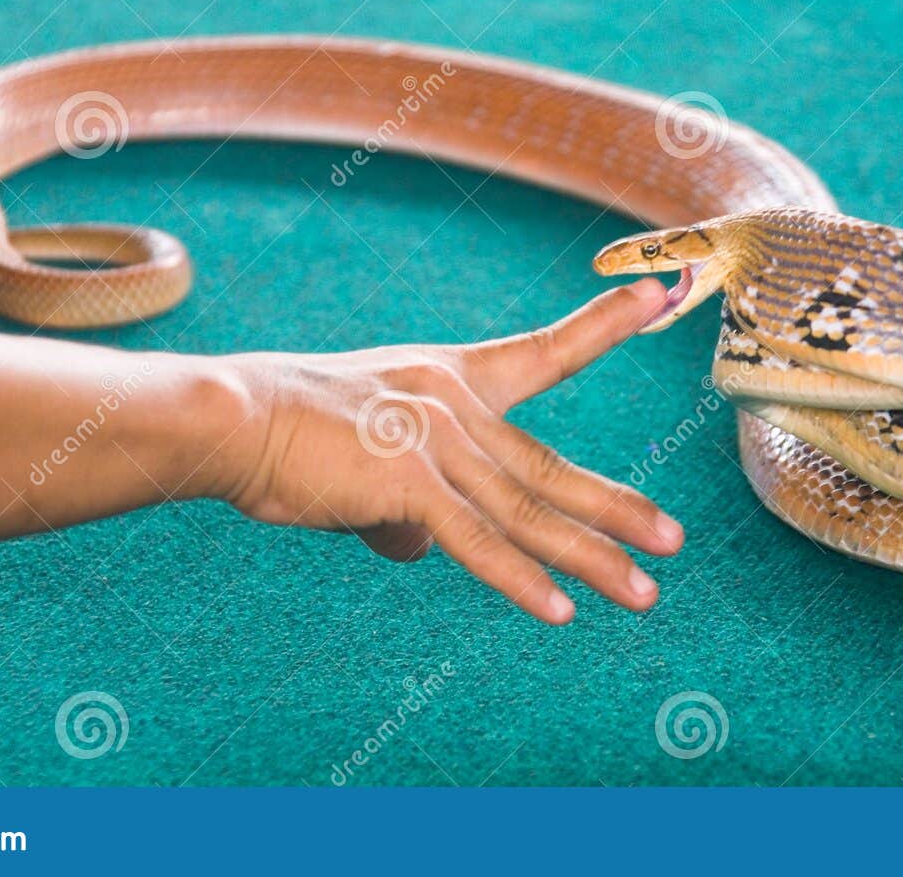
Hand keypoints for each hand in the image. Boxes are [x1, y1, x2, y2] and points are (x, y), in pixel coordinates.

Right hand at [218, 279, 683, 623]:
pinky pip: (476, 541)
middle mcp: (456, 405)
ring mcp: (437, 441)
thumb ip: (406, 499)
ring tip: (642, 594)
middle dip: (615, 509)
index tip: (660, 292)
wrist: (232, 417)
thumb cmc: (286, 432)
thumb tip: (423, 547)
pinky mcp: (408, 481)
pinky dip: (519, 580)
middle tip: (671, 541)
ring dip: (591, 559)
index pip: (545, 352)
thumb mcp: (363, 453)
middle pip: (549, 467)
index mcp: (450, 378)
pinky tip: (558, 611)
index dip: (604, 324)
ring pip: (529, 511)